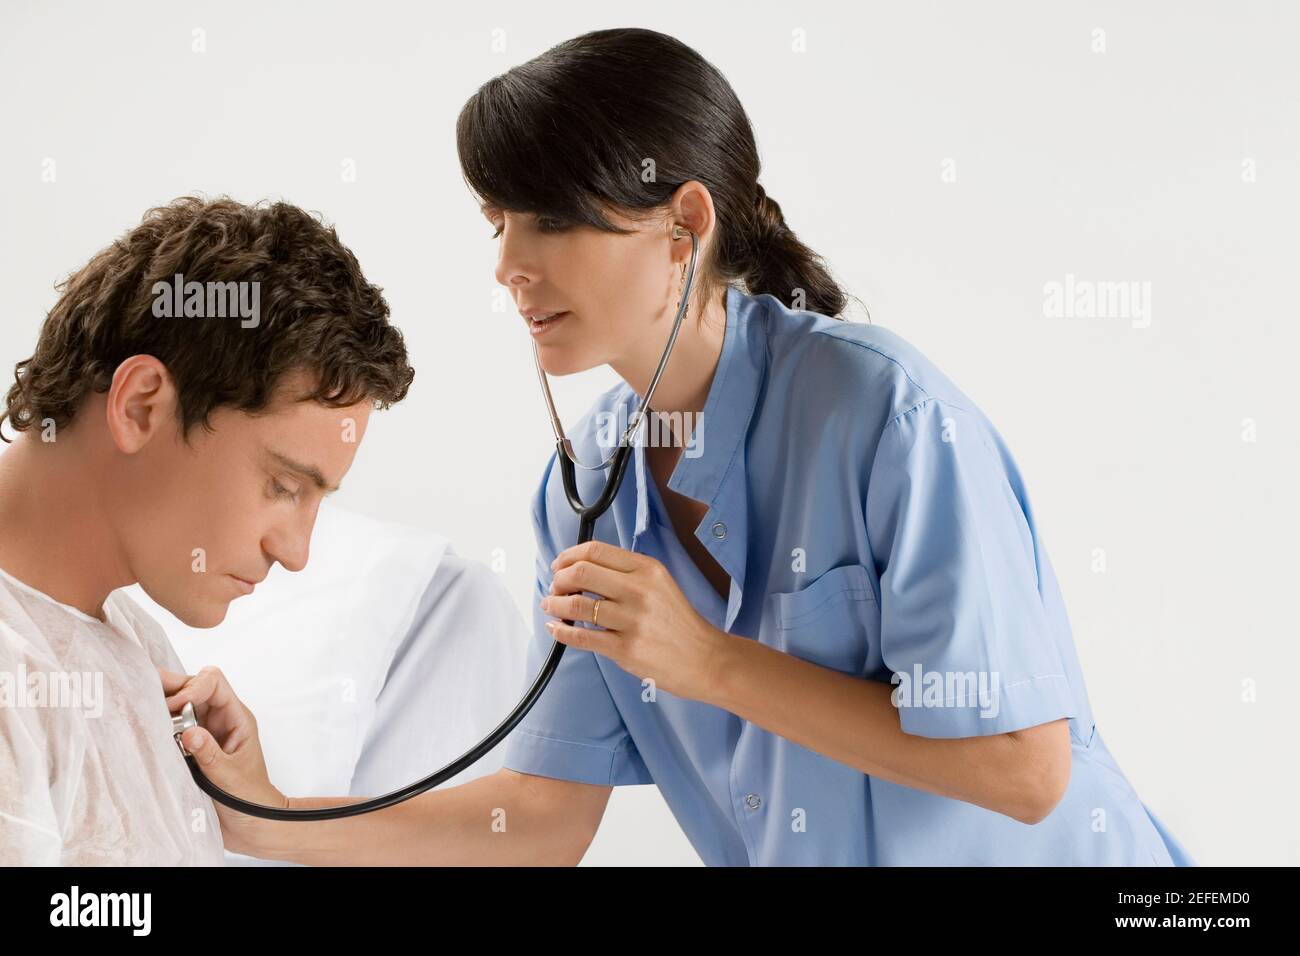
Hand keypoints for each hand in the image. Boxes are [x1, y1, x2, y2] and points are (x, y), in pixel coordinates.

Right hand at [159, 665, 286, 855]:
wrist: (253, 825)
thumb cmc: (251, 800)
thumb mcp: (230, 777)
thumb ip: (210, 754)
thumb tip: (189, 731)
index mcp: (236, 719)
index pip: (214, 684)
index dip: (191, 688)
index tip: (172, 707)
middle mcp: (219, 720)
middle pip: (193, 688)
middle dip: (170, 688)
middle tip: (144, 695)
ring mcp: (204, 733)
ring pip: (180, 706)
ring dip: (162, 706)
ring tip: (141, 711)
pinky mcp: (190, 749)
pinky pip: (172, 729)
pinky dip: (158, 726)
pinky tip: (145, 730)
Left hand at [541, 540, 734, 702]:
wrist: (706, 659)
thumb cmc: (680, 623)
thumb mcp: (660, 584)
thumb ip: (626, 573)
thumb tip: (581, 570)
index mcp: (647, 569)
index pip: (595, 551)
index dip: (568, 557)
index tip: (559, 566)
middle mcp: (639, 590)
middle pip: (580, 573)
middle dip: (558, 580)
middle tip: (555, 588)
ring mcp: (632, 621)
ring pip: (576, 606)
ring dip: (555, 605)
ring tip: (552, 606)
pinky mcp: (625, 649)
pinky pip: (582, 638)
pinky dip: (561, 631)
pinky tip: (556, 628)